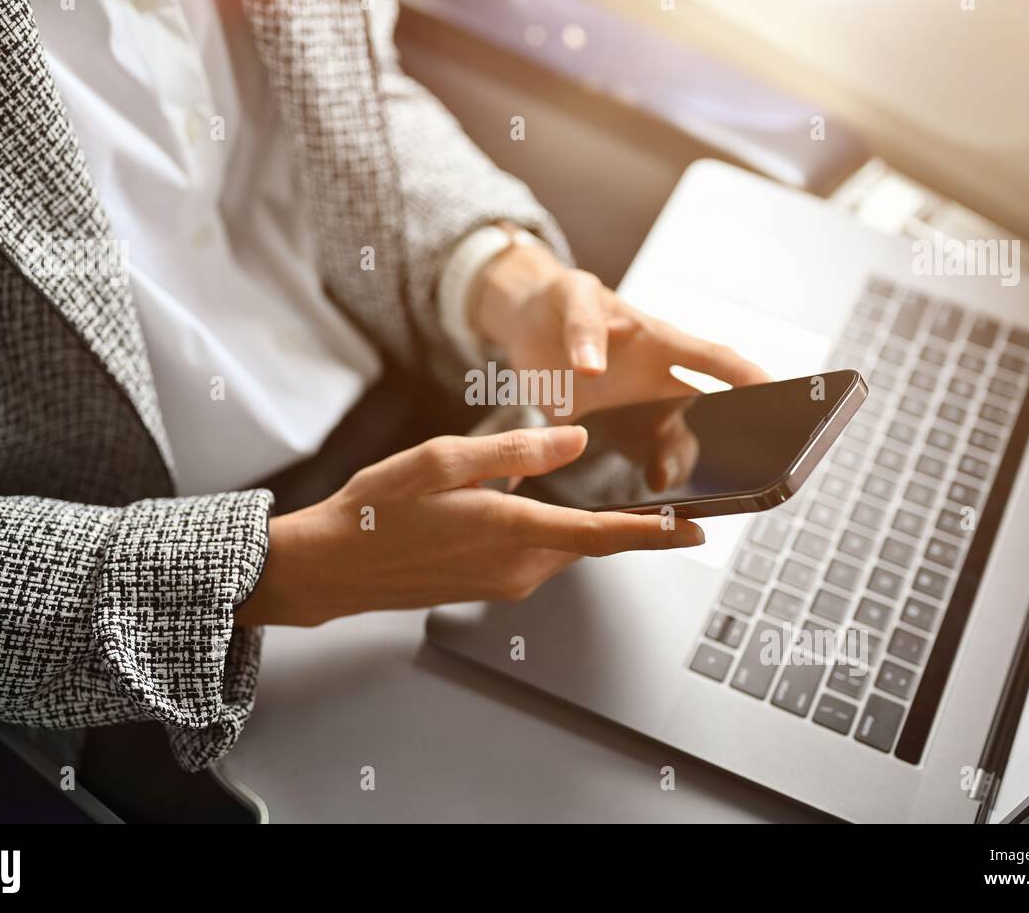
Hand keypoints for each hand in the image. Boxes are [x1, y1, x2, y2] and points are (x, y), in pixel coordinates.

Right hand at [237, 426, 704, 626]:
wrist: (332, 567)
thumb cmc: (376, 510)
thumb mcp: (442, 461)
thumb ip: (516, 452)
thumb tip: (574, 439)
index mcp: (511, 531)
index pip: (602, 534)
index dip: (656, 532)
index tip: (697, 530)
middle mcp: (516, 567)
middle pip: (589, 542)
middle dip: (628, 526)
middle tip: (664, 506)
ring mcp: (502, 584)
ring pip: (561, 548)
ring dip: (580, 528)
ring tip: (581, 500)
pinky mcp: (487, 588)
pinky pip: (534, 557)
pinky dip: (547, 535)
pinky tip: (519, 510)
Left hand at [474, 239, 769, 488]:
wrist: (524, 323)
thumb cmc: (561, 299)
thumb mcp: (573, 297)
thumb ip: (584, 328)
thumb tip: (594, 368)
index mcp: (661, 342)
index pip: (715, 360)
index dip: (748, 376)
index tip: (777, 393)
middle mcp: (655, 381)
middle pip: (701, 415)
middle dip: (721, 440)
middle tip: (728, 464)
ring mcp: (633, 411)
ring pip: (670, 445)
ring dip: (674, 466)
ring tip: (662, 483)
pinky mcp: (604, 435)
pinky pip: (629, 463)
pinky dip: (632, 483)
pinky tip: (627, 499)